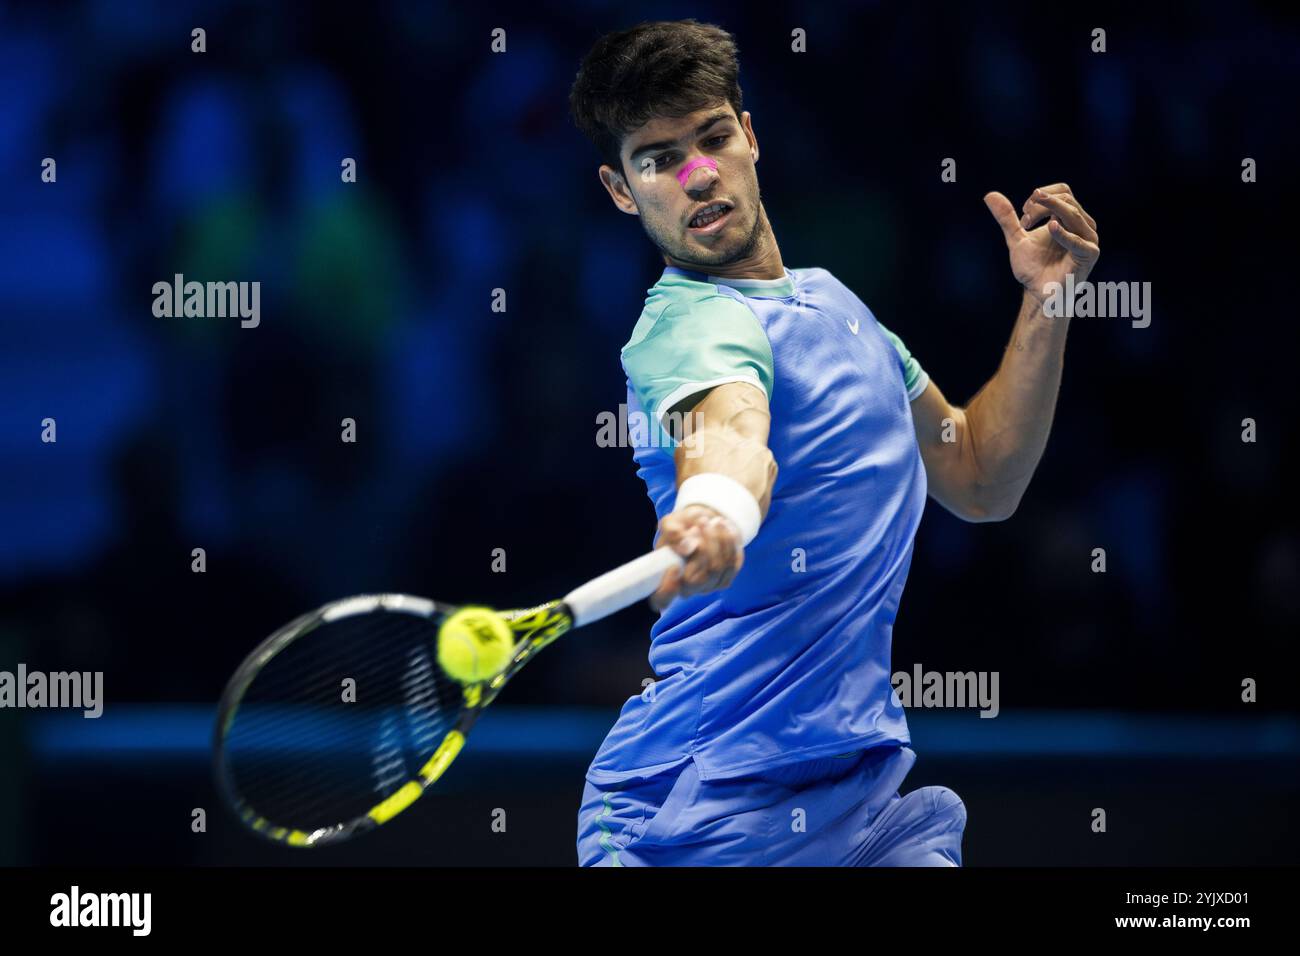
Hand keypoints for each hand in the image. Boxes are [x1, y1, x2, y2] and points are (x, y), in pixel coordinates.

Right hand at [649, 505, 743, 610]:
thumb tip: (687, 548)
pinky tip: (725, 528)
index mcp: (664, 578)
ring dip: (719, 540)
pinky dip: (730, 543)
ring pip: (717, 569)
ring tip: (715, 521)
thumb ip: (673, 534)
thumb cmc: (680, 527)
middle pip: (697, 579)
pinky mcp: (724, 580)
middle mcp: (685, 588)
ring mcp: (706, 587)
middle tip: (702, 523)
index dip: (667, 589)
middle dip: (703, 547)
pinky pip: (732, 564)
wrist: (702, 524)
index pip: (661, 598)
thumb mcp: (671, 524)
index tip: (673, 567)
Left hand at [984, 184, 1099, 301]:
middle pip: (1066, 198)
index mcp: (1069, 218)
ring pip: (1073, 212)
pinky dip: (1063, 233)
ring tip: (1027, 225)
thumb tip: (989, 195)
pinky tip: (1051, 227)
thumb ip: (1007, 217)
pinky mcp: (1089, 254)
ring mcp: (1088, 238)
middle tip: (1023, 221)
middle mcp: (1082, 225)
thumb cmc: (1032, 268)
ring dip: (1048, 212)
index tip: (1024, 212)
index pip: (1063, 191)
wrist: (1038, 294)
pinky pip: (1078, 239)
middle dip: (1041, 205)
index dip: (1042, 195)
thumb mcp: (1016, 238)